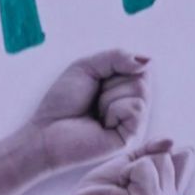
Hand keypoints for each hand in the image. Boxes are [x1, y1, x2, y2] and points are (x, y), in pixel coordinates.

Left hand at [26, 50, 151, 170]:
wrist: (46, 133)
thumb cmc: (63, 102)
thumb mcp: (88, 67)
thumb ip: (118, 57)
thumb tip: (149, 60)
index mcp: (125, 89)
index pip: (140, 65)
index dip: (117, 66)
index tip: (95, 82)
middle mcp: (134, 105)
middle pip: (142, 76)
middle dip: (111, 82)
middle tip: (93, 100)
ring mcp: (135, 122)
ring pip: (140, 91)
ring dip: (109, 97)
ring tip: (96, 113)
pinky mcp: (132, 137)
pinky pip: (136, 109)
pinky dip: (114, 110)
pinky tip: (101, 124)